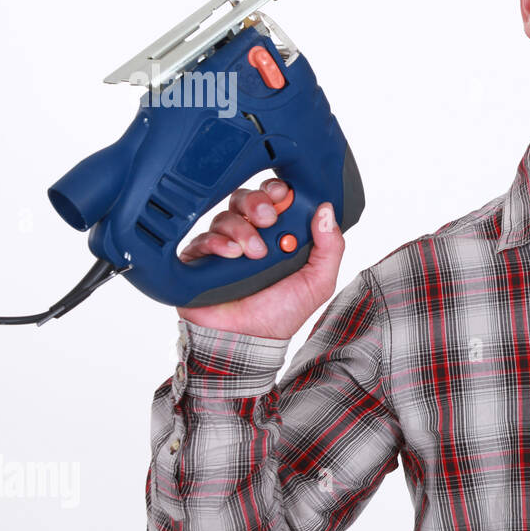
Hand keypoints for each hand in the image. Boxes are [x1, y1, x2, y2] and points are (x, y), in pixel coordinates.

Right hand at [174, 178, 344, 340]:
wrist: (249, 340)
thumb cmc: (282, 312)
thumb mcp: (317, 281)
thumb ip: (329, 247)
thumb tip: (327, 211)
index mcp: (278, 235)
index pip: (274, 199)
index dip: (277, 191)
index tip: (283, 194)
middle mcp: (250, 235)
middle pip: (246, 199)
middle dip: (257, 202)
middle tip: (268, 218)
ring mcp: (224, 246)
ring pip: (225, 216)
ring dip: (242, 229)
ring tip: (255, 253)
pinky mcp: (200, 259)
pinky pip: (203, 238)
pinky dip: (218, 242)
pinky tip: (231, 254)